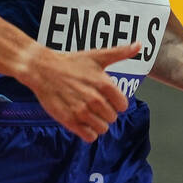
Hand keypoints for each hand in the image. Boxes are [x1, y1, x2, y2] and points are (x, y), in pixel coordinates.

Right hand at [22, 41, 139, 141]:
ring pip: (102, 129)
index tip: (107, 98)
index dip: (116, 103)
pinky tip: (82, 122)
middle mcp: (94, 99)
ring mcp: (81, 111)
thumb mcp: (97, 56)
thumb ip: (120, 53)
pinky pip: (89, 136)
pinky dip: (88, 132)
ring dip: (97, 123)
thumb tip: (139, 45)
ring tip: (88, 112)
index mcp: (104, 84)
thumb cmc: (71, 62)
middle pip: (112, 118)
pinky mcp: (69, 121)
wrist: (43, 69)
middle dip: (106, 112)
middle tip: (94, 104)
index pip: (123, 106)